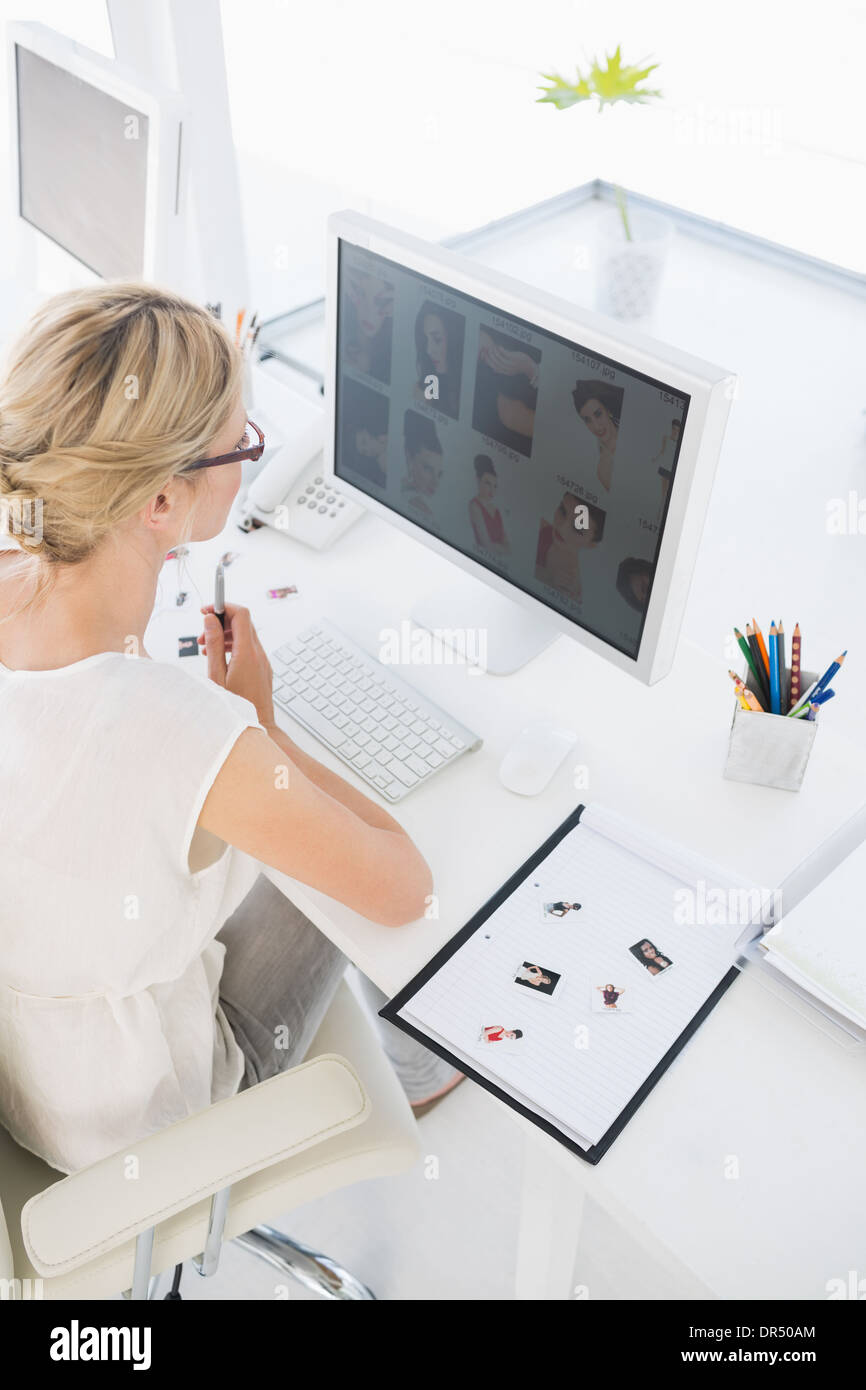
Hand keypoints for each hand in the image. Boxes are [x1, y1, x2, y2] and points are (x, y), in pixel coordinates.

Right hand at [199, 603, 275, 729]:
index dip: (223, 606)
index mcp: (247, 653)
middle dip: (220, 621)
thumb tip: (210, 620)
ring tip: (206, 647)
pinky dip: (233, 645)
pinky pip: (248, 648)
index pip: (241, 614)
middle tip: (202, 634)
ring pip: (244, 635)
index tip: (207, 610)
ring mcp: (263, 661)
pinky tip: (218, 657)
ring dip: (225, 634)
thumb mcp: (216, 676)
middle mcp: (259, 654)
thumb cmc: (234, 707)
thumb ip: (213, 645)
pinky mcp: (262, 668)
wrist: (257, 727)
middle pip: (242, 622)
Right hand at [483, 344, 536, 379]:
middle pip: (496, 363)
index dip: (488, 361)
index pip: (494, 367)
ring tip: (493, 347)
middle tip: (487, 349)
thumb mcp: (510, 369)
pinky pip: (506, 354)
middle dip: (490, 356)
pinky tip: (499, 346)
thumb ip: (502, 369)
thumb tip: (494, 370)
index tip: (484, 354)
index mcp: (505, 372)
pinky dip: (501, 350)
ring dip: (495, 352)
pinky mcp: (515, 359)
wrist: (531, 366)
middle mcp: (508, 369)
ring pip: (500, 359)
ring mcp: (512, 364)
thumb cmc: (520, 366)